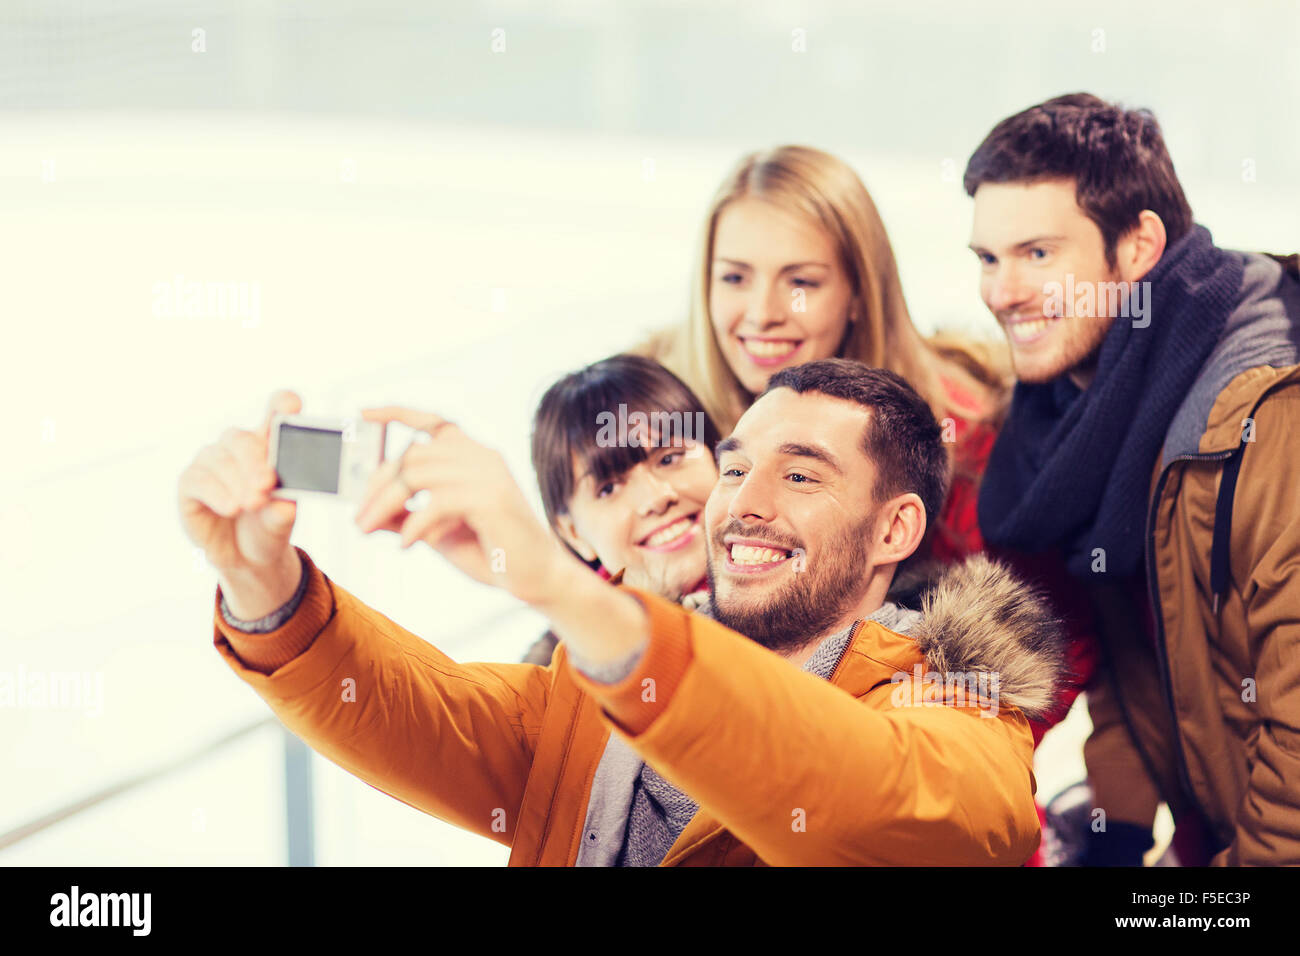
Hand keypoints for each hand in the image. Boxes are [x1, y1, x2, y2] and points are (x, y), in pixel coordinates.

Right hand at [178, 390, 300, 576]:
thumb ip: (284, 511)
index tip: (291, 407)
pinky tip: (231, 507)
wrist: (247, 557)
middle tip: (267, 485)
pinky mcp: (191, 482)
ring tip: (253, 504)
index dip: (283, 404)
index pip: (276, 411)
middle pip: (244, 438)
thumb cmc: (268, 527)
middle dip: (256, 462)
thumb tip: (284, 505)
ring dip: (238, 481)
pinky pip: (200, 480)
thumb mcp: (282, 521)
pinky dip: (217, 493)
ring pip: (222, 459)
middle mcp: (239, 447)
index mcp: (270, 445)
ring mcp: (212, 461)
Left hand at [353, 406, 582, 606]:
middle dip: (376, 486)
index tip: (363, 413)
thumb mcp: (437, 533)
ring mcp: (488, 474)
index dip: (397, 413)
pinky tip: (406, 545)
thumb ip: (406, 517)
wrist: (536, 578)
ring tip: (368, 529)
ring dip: (384, 504)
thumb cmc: (491, 552)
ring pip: (416, 475)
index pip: (434, 422)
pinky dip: (413, 524)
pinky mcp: (490, 498)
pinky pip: (435, 503)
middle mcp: (482, 456)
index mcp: (474, 456)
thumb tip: (367, 514)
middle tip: (358, 519)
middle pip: (412, 455)